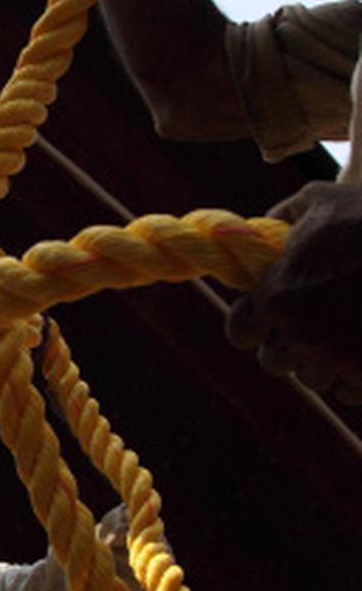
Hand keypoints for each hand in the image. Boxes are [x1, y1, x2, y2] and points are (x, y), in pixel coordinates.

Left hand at [225, 179, 361, 402]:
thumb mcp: (324, 199)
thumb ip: (287, 214)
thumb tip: (266, 223)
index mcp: (278, 297)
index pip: (240, 332)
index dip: (252, 324)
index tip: (265, 316)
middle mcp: (300, 336)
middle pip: (274, 362)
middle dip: (287, 346)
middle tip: (309, 325)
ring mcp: (336, 362)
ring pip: (313, 378)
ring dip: (322, 361)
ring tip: (344, 333)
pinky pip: (347, 392)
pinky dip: (353, 376)